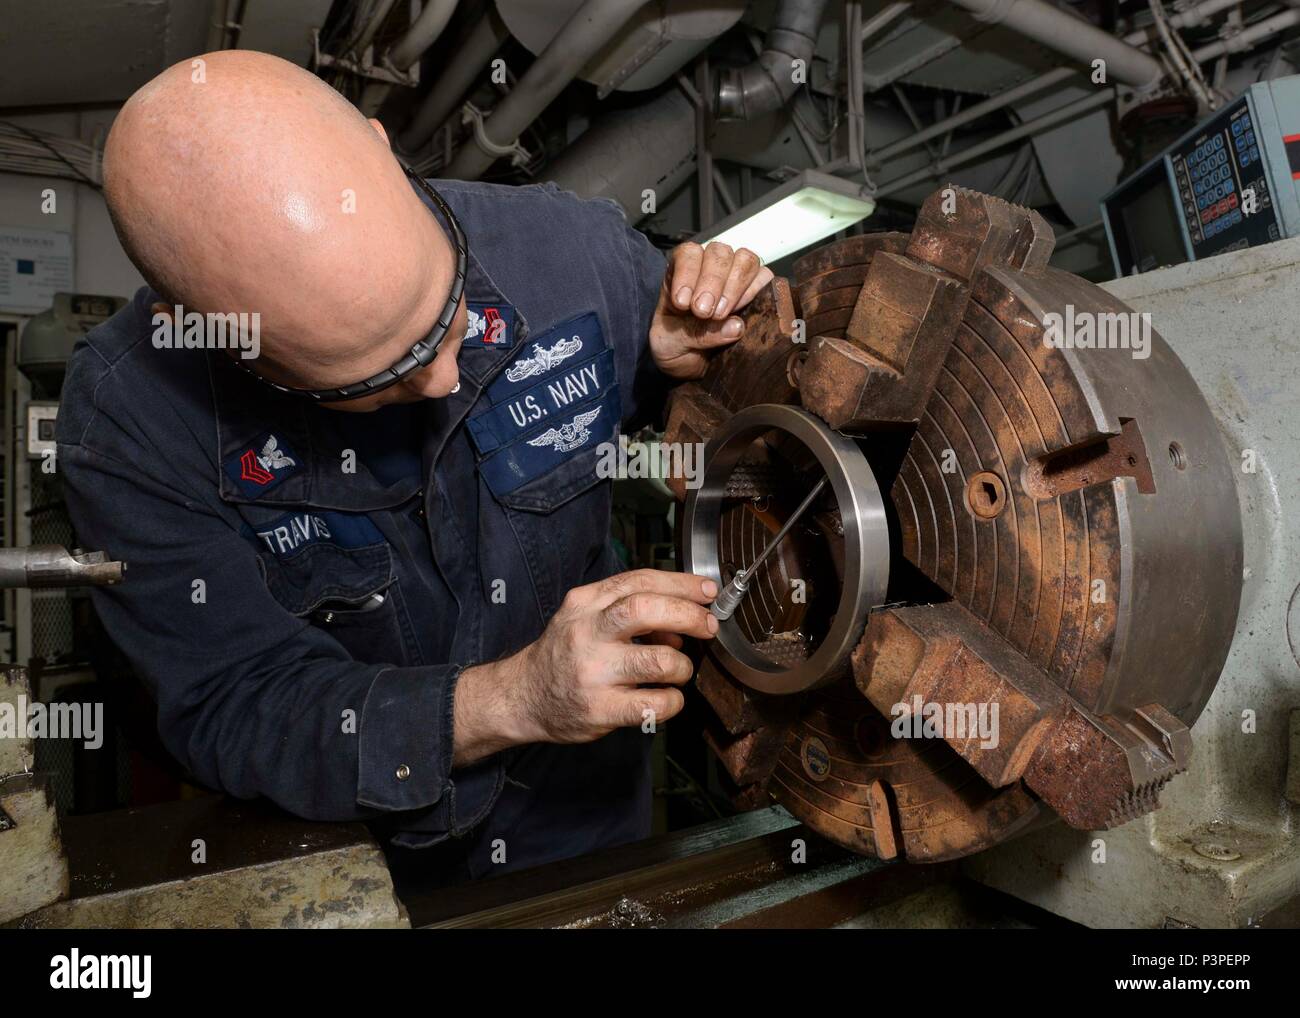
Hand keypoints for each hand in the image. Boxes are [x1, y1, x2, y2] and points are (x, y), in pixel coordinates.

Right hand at [452, 570, 717, 763]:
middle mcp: (586, 633)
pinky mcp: (598, 708)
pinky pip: (653, 703)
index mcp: (585, 603)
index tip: (708, 591)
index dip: (681, 584)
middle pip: (645, 610)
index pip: (639, 581)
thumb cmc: (565, 653)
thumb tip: (683, 617)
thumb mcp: (586, 617)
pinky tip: (667, 697)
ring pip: (658, 661)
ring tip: (678, 670)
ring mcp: (592, 672)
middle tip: (708, 626)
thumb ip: (629, 609)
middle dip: (688, 615)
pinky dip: (672, 700)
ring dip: (681, 666)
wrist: (523, 696)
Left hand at [649, 241, 773, 379]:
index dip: (687, 273)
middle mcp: (708, 267)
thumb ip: (694, 333)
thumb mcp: (669, 343)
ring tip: (722, 314)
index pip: (688, 254)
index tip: (682, 303)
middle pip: (720, 254)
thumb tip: (736, 327)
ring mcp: (734, 277)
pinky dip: (757, 293)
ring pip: (745, 260)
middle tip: (704, 312)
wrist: (688, 365)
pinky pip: (765, 279)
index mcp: (680, 271)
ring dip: (736, 285)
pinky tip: (741, 312)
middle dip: (712, 281)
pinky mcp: (756, 291)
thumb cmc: (673, 346)